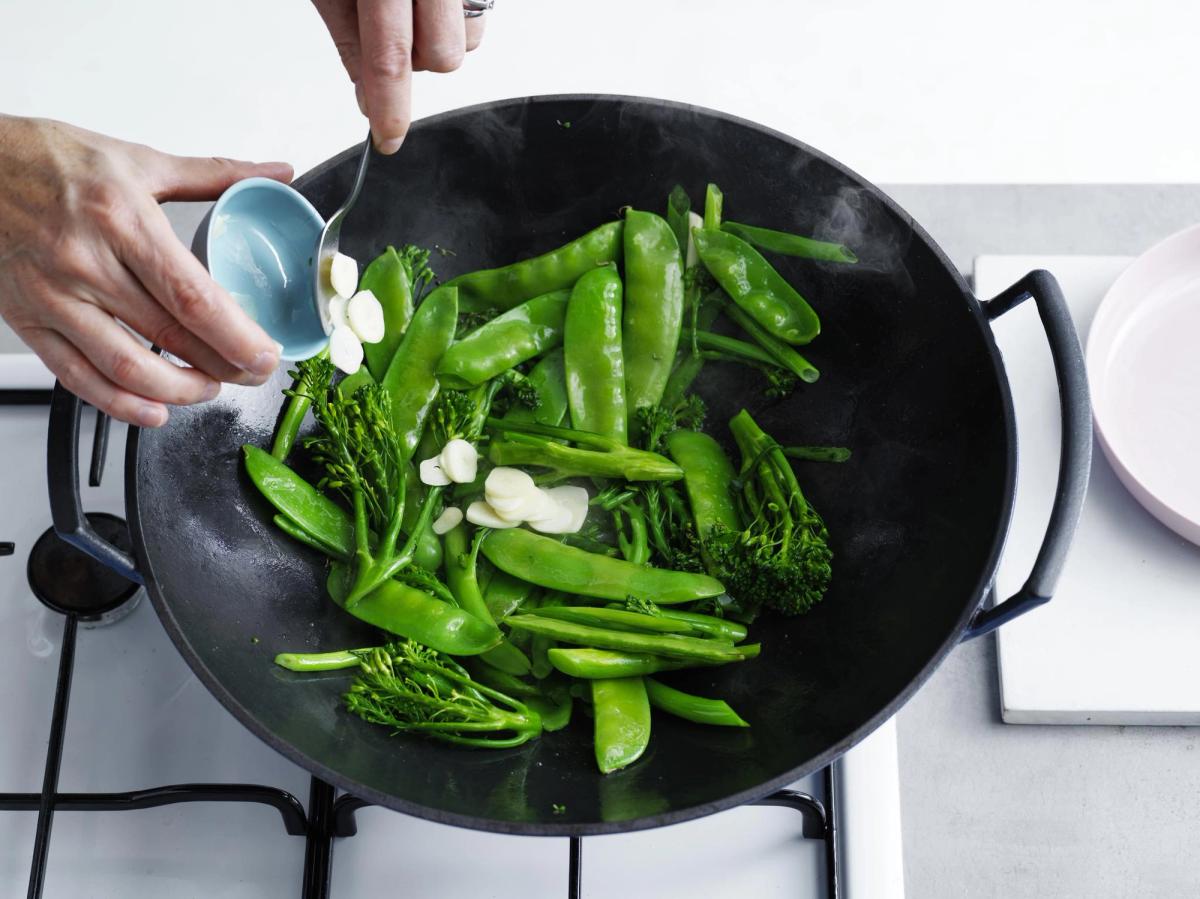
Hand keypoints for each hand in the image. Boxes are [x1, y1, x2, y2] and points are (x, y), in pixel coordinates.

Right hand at [0, 115, 291, 425]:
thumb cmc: (51, 159)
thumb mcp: (139, 160)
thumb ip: (216, 173)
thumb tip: (278, 171)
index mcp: (122, 220)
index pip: (192, 297)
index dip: (236, 337)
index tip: (266, 355)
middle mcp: (86, 262)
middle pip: (169, 336)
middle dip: (223, 368)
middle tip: (253, 373)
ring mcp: (53, 296)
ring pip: (126, 368)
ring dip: (178, 391)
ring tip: (208, 388)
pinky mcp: (27, 319)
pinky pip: (77, 377)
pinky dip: (121, 404)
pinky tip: (154, 409)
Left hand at [313, 0, 484, 153]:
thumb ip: (349, 38)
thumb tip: (367, 95)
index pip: (391, 57)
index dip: (389, 106)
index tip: (386, 138)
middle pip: (443, 57)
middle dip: (417, 60)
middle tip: (390, 31)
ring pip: (467, 43)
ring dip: (437, 40)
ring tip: (412, 11)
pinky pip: (479, 21)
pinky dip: (454, 22)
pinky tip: (430, 3)